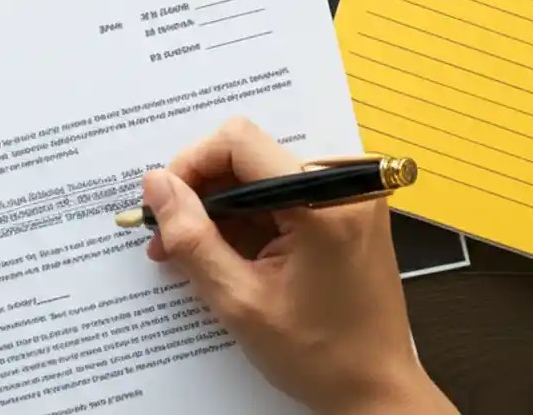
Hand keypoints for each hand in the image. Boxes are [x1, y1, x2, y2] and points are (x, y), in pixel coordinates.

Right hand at [145, 119, 456, 414]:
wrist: (377, 390)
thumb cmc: (318, 356)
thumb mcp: (239, 301)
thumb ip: (192, 238)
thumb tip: (156, 185)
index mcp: (323, 203)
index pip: (239, 142)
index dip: (190, 164)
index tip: (164, 204)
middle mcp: (343, 186)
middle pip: (248, 154)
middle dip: (200, 191)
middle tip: (168, 238)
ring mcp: (348, 196)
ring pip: (259, 173)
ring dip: (220, 207)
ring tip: (191, 253)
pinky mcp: (344, 210)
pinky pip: (280, 193)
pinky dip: (246, 217)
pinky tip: (225, 253)